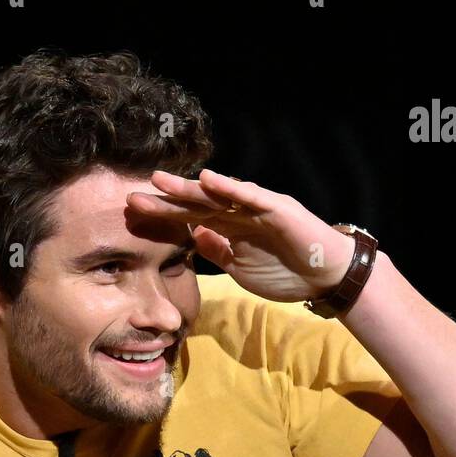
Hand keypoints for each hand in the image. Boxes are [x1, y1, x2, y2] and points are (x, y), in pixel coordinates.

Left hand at [126, 168, 355, 303]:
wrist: (323, 276)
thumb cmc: (284, 272)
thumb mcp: (239, 268)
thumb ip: (216, 252)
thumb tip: (192, 236)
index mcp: (228, 229)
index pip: (188, 220)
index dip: (162, 217)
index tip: (132, 215)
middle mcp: (238, 213)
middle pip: (195, 205)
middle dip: (165, 200)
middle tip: (132, 196)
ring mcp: (256, 208)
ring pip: (217, 196)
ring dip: (188, 188)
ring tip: (160, 181)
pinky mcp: (276, 208)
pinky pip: (249, 196)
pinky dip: (229, 188)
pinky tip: (207, 180)